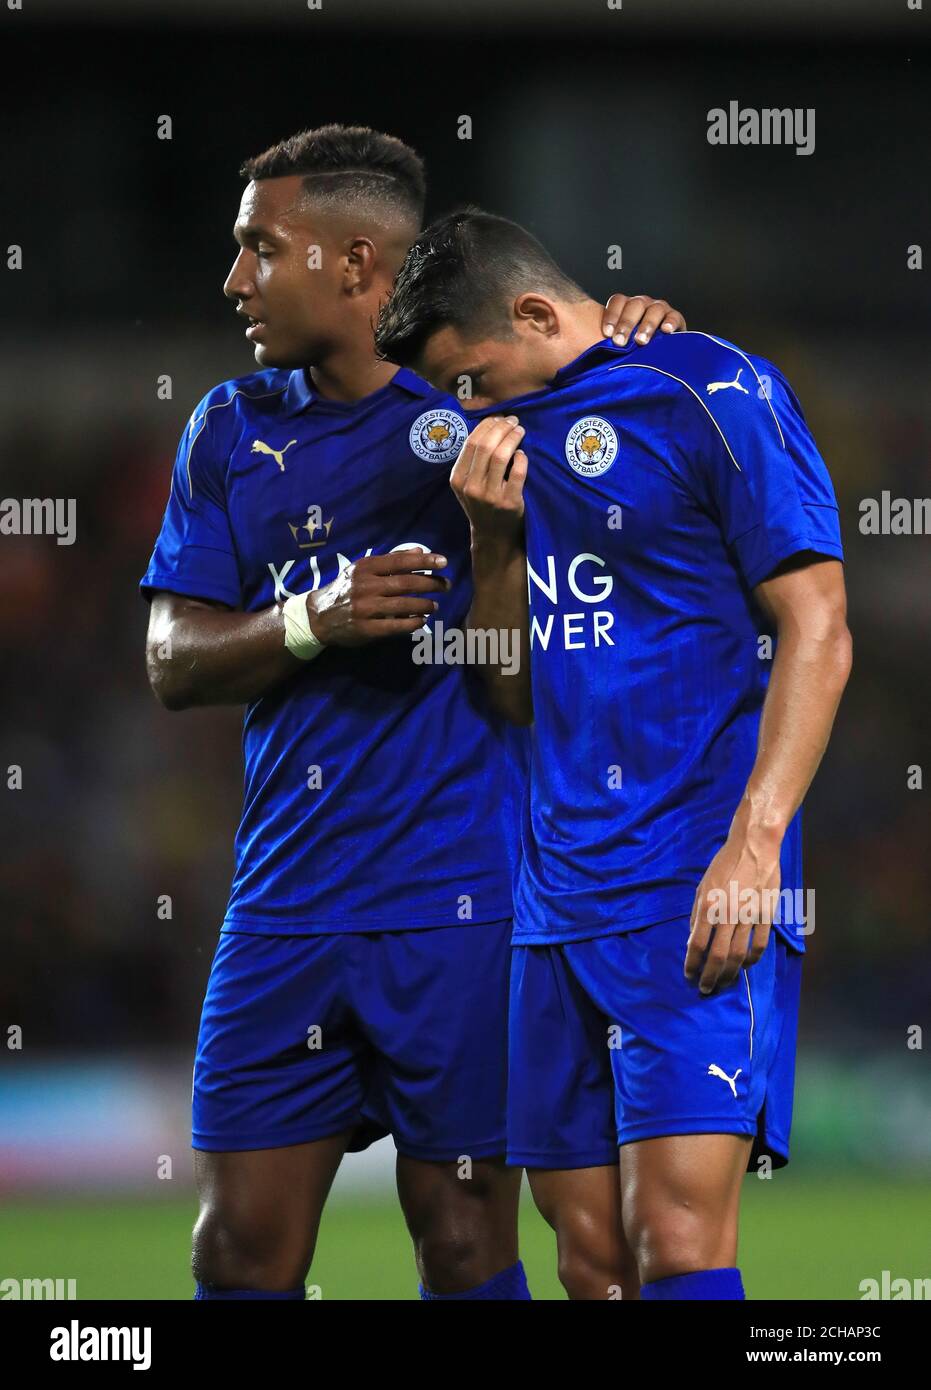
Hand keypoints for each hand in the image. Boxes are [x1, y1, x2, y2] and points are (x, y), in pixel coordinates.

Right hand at [306, 549, 449, 645]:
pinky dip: (412, 623)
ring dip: (424, 605)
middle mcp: (365, 586)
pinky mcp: (366, 629)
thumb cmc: (346, 589)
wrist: (319, 616)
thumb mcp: (363, 570)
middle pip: (405, 583)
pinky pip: (395, 626)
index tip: (443, 562)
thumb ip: (391, 560)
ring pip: (403, 605)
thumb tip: (420, 551)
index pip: (400, 561)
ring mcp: (365, 608)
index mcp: (365, 568)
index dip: (424, 561)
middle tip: (446, 585)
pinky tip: (422, 621)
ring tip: (435, 605)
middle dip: (430, 584)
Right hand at [450, 416, 527, 548]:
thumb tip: (490, 425)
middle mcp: (471, 486)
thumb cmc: (482, 504)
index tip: (499, 418)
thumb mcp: (467, 485)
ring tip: (520, 430)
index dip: (487, 425)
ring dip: (512, 437)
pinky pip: (518, 471)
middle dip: (501, 427)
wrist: (493, 536)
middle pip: (485, 446)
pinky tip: (522, 454)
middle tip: (513, 421)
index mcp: (458, 478)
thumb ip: (472, 461)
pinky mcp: (509, 502)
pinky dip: (521, 457)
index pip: (471, 443)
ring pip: (501, 455)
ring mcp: (490, 495)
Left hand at [601, 293, 685, 346]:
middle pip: (634, 305)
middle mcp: (642, 304)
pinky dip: (671, 322)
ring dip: (647, 325)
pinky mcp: (675, 319)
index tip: (606, 333)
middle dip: (626, 324)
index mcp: (626, 307)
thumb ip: (605, 342)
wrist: (657, 354)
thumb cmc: (632, 348)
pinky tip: (666, 331)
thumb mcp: (618, 343)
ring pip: (654, 310)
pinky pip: (674, 316)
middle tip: (620, 342)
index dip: (611, 316)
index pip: (617, 302)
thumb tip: (586, 352)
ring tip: (640, 341)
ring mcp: (659, 309)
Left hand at [683, 825, 780, 994]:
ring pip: (739, 954)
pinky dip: (752, 959)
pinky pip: (759, 943)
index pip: (697, 944)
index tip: (689, 975)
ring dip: (730, 974)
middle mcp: (728, 913)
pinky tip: (745, 966)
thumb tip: (694, 939)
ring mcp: (749, 915)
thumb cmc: (724, 864)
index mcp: (708, 905)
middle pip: (718, 955)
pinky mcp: (767, 914)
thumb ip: (697, 914)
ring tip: (724, 984)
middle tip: (705, 989)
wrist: (754, 846)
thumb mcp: (702, 886)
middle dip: (710, 976)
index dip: (692, 963)